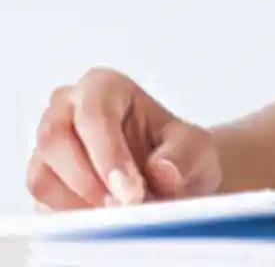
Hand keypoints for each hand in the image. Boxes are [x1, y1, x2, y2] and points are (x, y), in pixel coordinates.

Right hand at [27, 68, 221, 210]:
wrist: (174, 178)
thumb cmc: (179, 153)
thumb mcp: (196, 148)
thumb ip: (183, 155)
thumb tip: (161, 171)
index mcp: (104, 87)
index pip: (94, 115)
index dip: (109, 156)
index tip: (131, 192)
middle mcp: (67, 109)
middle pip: (55, 141)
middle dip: (89, 181)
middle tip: (124, 207)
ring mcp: (49, 145)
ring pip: (42, 175)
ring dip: (78, 202)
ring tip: (118, 215)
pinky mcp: (44, 180)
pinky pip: (42, 202)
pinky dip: (70, 217)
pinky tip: (102, 222)